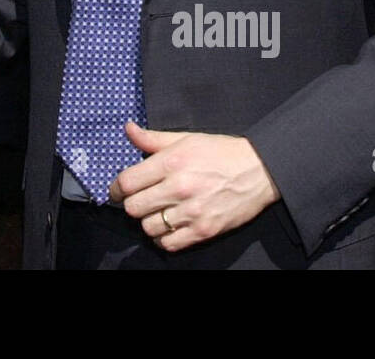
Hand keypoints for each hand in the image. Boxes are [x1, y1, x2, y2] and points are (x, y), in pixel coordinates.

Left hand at [108, 123, 279, 252]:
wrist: (259, 170)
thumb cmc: (221, 152)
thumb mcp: (186, 138)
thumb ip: (152, 138)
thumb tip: (128, 129)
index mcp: (171, 162)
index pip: (126, 182)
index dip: (115, 189)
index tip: (116, 191)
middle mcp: (179, 188)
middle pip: (133, 208)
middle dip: (131, 205)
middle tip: (138, 201)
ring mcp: (192, 212)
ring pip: (148, 228)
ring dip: (147, 222)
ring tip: (155, 213)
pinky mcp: (204, 230)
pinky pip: (169, 244)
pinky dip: (163, 239)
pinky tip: (168, 227)